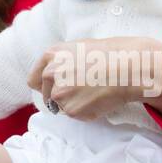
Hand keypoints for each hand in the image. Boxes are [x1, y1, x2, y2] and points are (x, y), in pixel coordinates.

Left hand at [27, 37, 161, 120]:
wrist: (128, 68)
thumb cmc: (111, 54)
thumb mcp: (80, 47)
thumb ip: (63, 61)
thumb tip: (58, 75)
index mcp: (51, 55)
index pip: (34, 79)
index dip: (45, 85)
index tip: (55, 88)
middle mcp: (50, 73)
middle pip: (46, 94)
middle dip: (60, 96)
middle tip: (82, 91)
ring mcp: (59, 93)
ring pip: (60, 106)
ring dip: (74, 103)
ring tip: (94, 92)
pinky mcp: (70, 110)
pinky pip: (74, 114)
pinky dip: (85, 111)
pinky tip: (99, 99)